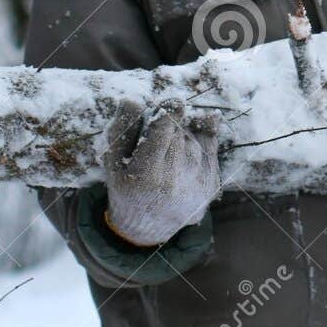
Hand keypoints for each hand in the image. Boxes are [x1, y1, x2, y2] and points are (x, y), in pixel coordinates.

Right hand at [98, 99, 220, 247]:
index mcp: (146, 175)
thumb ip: (122, 130)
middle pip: (179, 132)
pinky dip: (202, 137)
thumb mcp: (114, 162)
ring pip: (195, 139)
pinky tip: (190, 139)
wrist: (149, 226)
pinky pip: (210, 148)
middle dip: (171, 123)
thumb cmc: (127, 188)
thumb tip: (133, 100)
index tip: (172, 101)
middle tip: (161, 128)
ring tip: (169, 147)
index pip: (163, 130)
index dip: (170, 110)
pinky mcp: (211, 186)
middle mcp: (174, 182)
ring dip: (184, 133)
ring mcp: (196, 185)